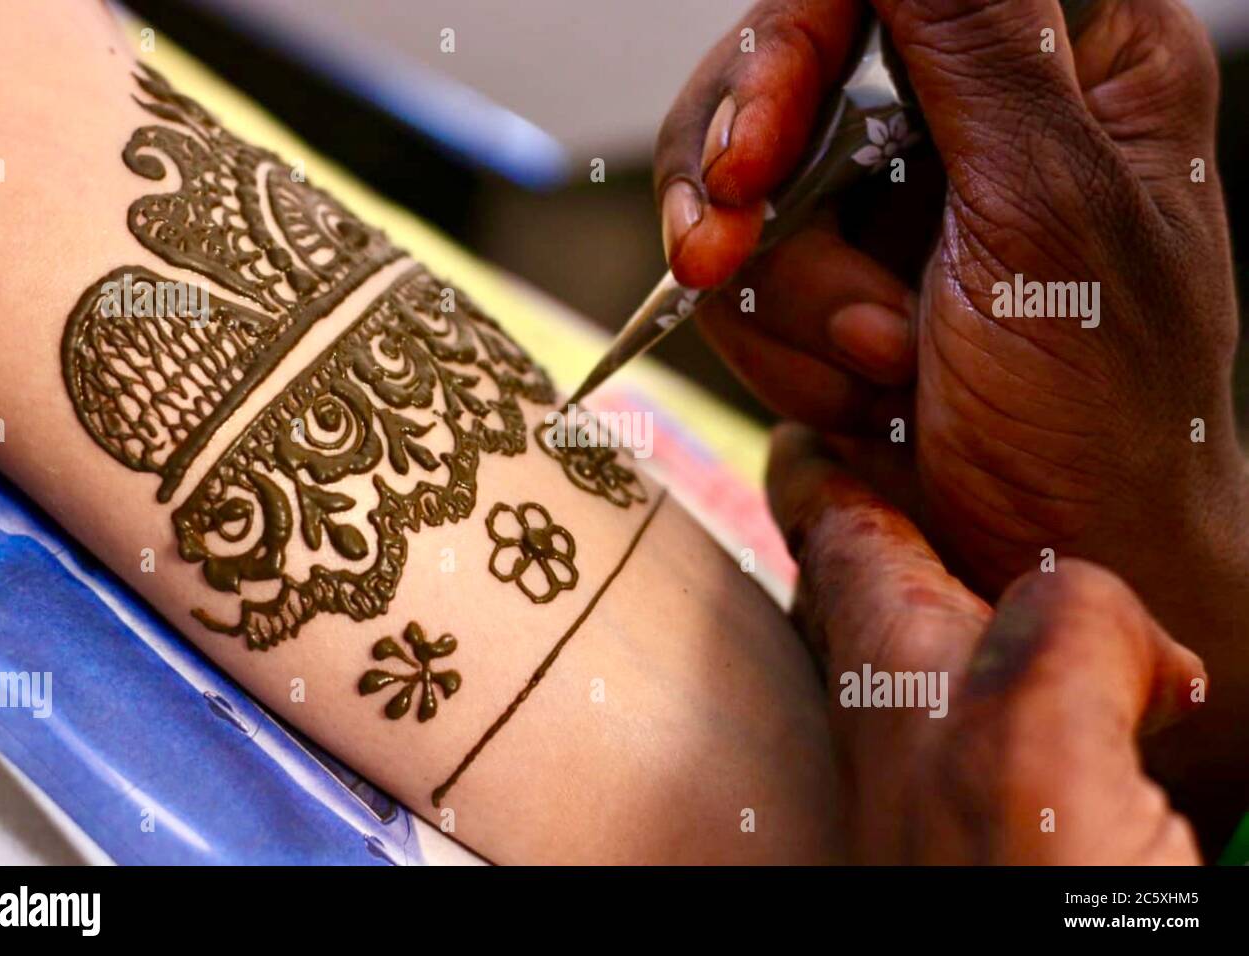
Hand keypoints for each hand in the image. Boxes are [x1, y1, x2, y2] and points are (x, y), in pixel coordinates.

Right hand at [656, 0, 1248, 836]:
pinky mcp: (832, 274)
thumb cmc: (1100, 417)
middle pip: (786, 72)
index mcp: (1069, 58)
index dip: (792, 46)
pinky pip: (738, 273)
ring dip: (789, 299)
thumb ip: (977, 36)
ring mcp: (894, 200)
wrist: (1044, 564)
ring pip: (743, 186)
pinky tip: (855, 390)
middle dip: (762, 193)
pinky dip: (775, 346)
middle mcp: (972, 112)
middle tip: (733, 255)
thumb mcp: (1049, 214)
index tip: (752, 154)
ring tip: (876, 365)